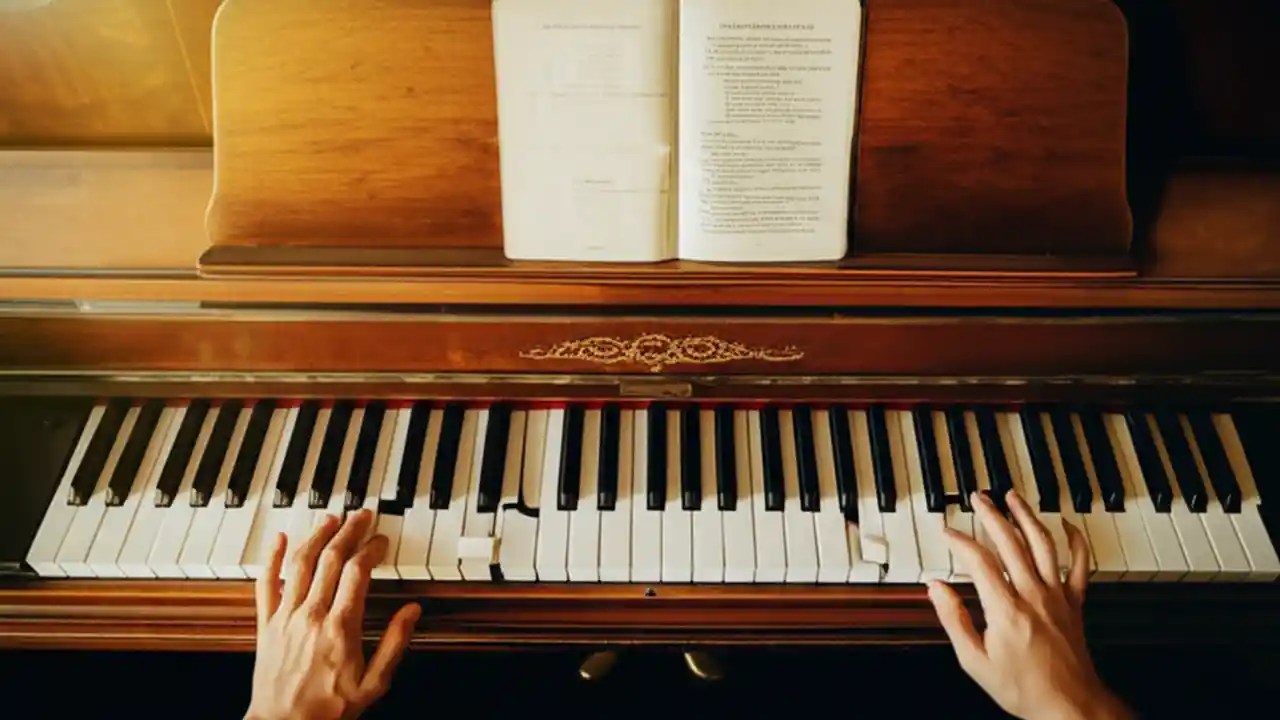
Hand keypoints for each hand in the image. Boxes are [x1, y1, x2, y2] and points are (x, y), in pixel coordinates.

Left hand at [246, 510, 420, 719]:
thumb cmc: (328, 710)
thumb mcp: (374, 683)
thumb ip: (394, 643)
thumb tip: (412, 612)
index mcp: (340, 627)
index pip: (358, 572)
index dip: (372, 550)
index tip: (381, 541)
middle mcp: (311, 615)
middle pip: (330, 558)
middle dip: (349, 531)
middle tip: (362, 516)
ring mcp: (285, 617)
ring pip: (300, 563)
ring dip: (317, 535)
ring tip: (331, 518)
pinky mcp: (266, 624)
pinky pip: (265, 583)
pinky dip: (272, 557)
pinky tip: (280, 538)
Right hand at [927, 491, 1131, 719]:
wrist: (1069, 705)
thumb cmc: (1023, 688)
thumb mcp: (975, 661)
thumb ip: (953, 620)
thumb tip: (936, 589)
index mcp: (1005, 610)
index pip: (979, 561)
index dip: (961, 541)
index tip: (948, 532)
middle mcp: (1033, 595)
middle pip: (1011, 542)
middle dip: (992, 515)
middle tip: (978, 498)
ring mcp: (1057, 596)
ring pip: (1043, 544)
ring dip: (1026, 516)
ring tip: (1013, 497)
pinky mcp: (1074, 603)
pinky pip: (1079, 565)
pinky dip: (1075, 541)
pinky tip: (1065, 525)